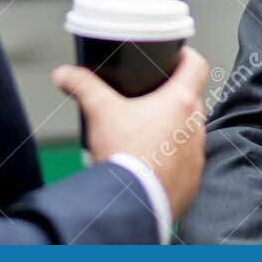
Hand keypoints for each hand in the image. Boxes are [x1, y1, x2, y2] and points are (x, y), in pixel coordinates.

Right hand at [51, 47, 209, 219]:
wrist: (131, 204)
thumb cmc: (123, 155)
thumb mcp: (100, 113)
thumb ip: (83, 87)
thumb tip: (64, 74)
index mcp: (182, 103)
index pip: (197, 66)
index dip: (186, 56)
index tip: (175, 57)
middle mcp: (195, 128)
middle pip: (191, 100)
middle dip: (174, 97)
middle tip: (152, 98)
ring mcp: (196, 157)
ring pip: (189, 133)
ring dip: (174, 130)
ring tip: (147, 133)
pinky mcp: (191, 182)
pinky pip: (186, 164)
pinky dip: (172, 160)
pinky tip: (151, 163)